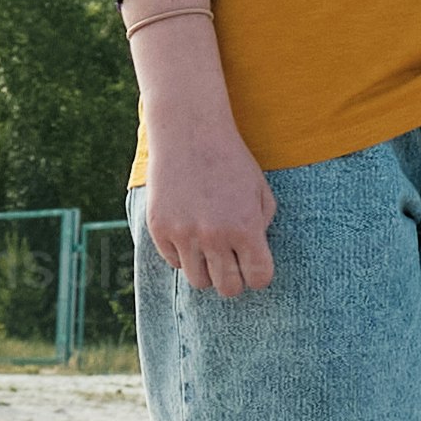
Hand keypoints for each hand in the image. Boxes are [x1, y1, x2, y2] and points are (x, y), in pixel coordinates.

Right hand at [136, 122, 273, 297]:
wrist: (189, 133)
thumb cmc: (230, 162)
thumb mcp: (260, 191)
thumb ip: (261, 228)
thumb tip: (250, 260)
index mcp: (246, 227)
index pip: (258, 278)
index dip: (258, 275)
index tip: (253, 266)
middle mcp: (214, 236)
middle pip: (228, 288)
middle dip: (233, 279)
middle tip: (231, 262)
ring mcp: (183, 234)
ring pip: (199, 281)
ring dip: (207, 270)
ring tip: (209, 248)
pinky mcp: (159, 230)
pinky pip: (174, 262)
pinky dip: (183, 254)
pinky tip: (189, 231)